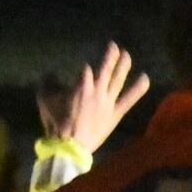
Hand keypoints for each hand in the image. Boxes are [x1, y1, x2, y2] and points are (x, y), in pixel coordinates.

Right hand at [38, 43, 149, 157]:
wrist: (71, 145)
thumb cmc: (57, 123)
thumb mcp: (46, 102)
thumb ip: (47, 86)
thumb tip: (46, 76)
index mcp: (81, 86)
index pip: (86, 70)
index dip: (85, 68)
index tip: (85, 68)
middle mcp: (97, 90)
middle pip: (105, 69)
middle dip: (110, 56)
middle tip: (114, 46)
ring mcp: (108, 101)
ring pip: (117, 80)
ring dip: (123, 66)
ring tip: (127, 55)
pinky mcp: (115, 113)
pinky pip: (128, 100)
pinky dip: (138, 89)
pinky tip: (146, 78)